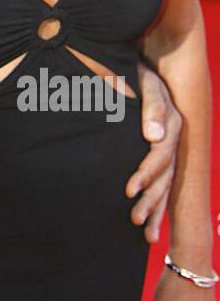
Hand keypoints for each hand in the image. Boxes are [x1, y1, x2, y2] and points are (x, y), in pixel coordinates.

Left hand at [126, 62, 181, 241]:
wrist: (136, 65)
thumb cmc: (137, 73)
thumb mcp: (145, 82)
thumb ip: (152, 107)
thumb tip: (154, 136)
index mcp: (172, 124)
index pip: (160, 157)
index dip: (146, 174)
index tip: (128, 190)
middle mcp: (173, 140)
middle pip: (166, 177)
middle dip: (152, 201)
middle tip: (135, 220)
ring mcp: (168, 148)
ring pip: (166, 185)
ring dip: (156, 209)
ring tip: (145, 234)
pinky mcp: (160, 153)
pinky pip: (162, 183)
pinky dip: (157, 204)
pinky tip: (150, 226)